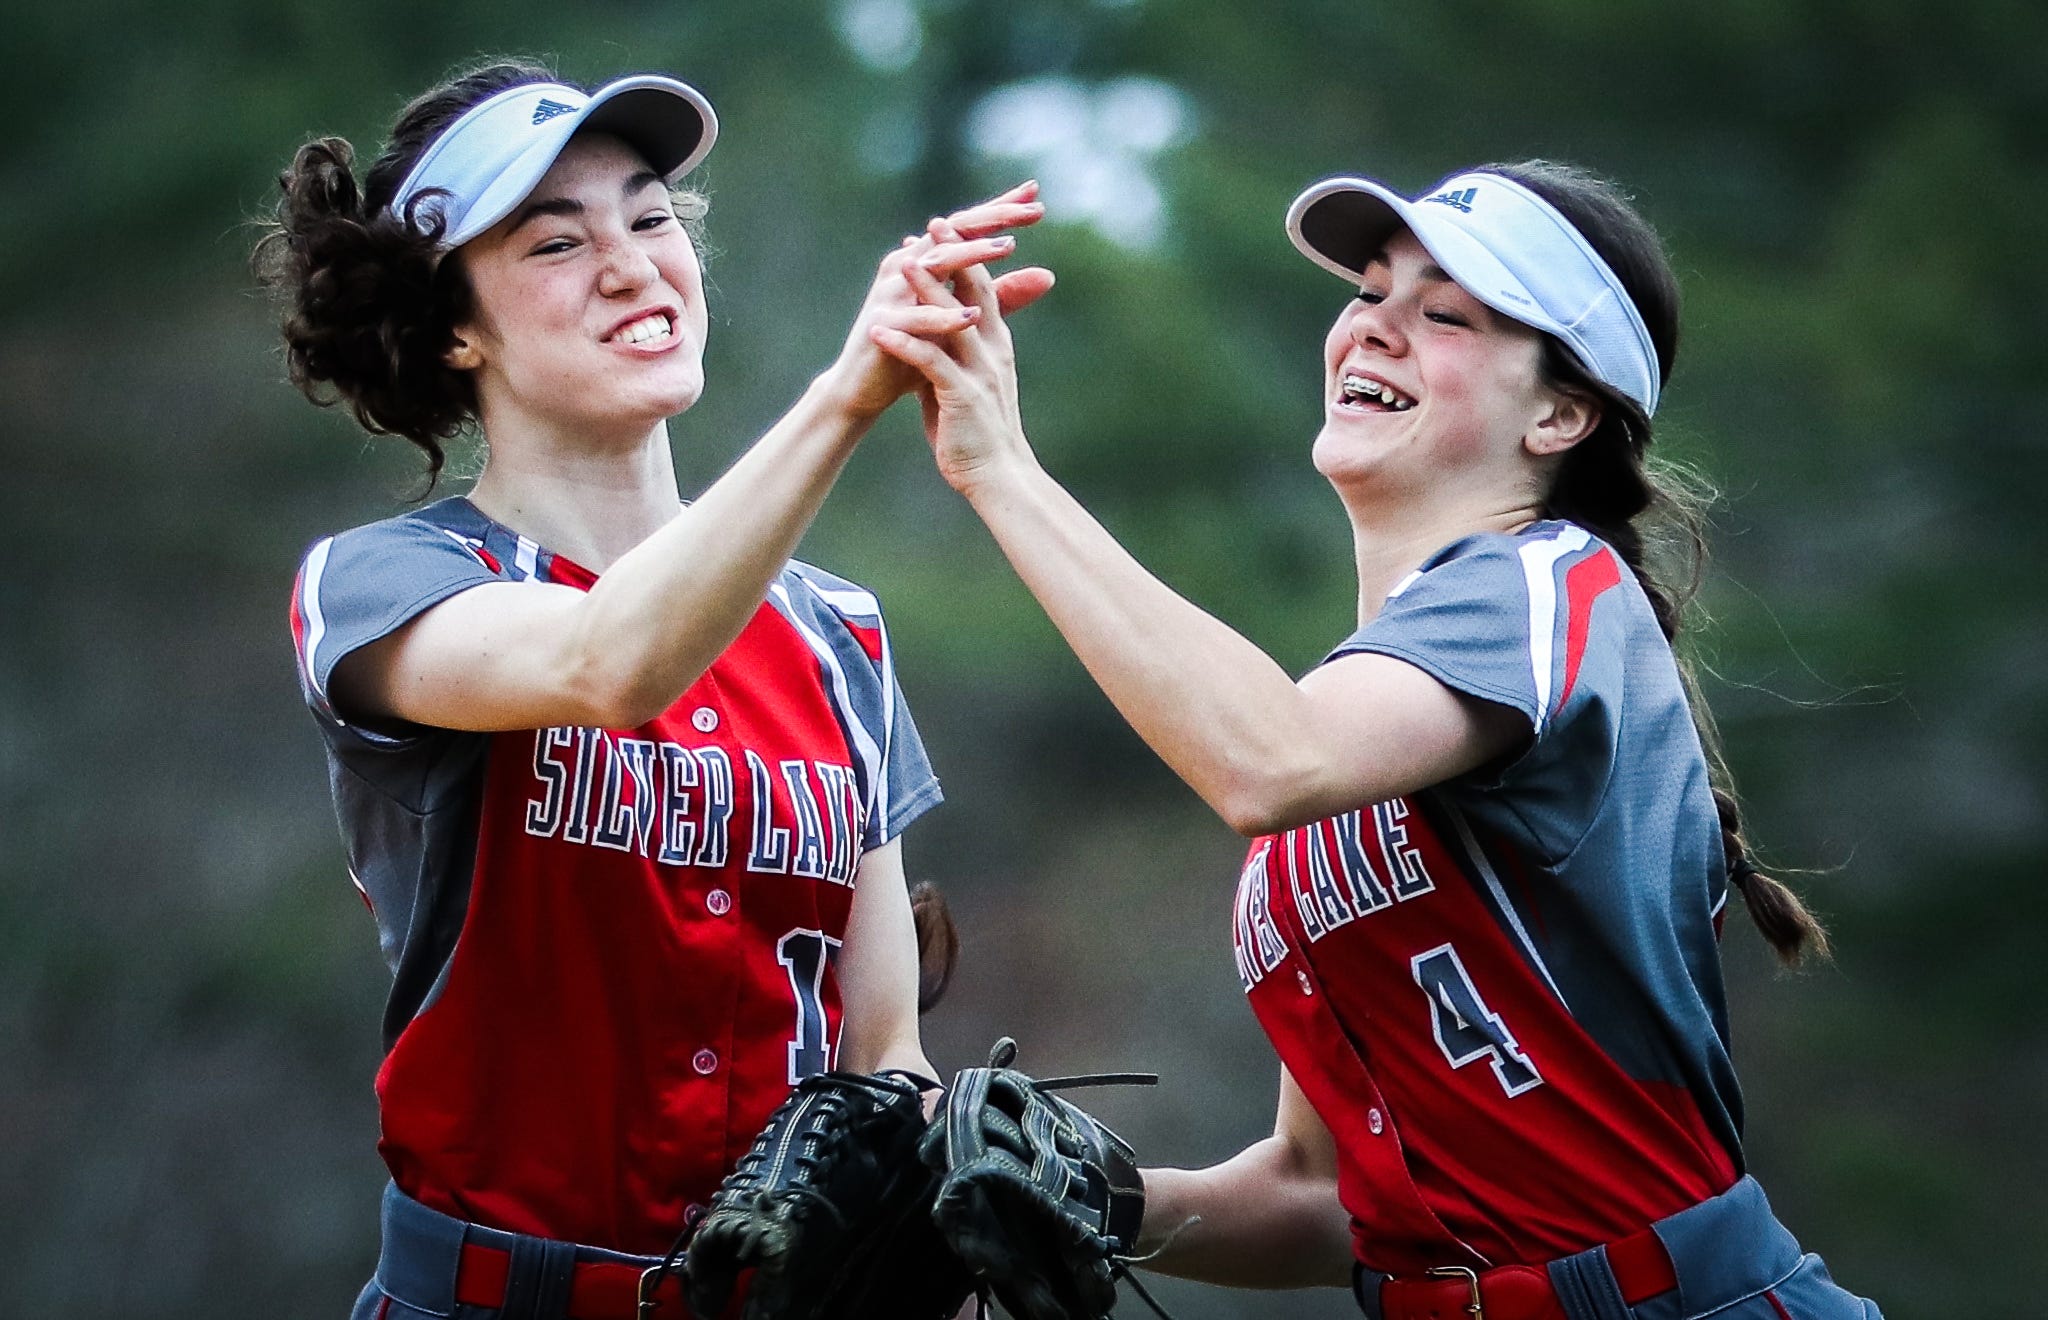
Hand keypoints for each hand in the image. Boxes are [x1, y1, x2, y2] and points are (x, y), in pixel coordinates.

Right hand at [826, 182, 1053, 420]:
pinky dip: (943, 318)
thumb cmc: (914, 347)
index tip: (1036, 193)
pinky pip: (917, 318)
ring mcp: (892, 292)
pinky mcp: (883, 324)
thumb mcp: (965, 317)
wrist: (864, 386)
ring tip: (1007, 248)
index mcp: (924, 260)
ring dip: (970, 255)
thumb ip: (1001, 296)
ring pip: (935, 266)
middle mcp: (906, 265)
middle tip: (1032, 211)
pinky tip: (971, 318)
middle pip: (953, 232)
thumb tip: (1048, 276)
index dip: (1000, 209)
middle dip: (993, 219)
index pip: (967, 227)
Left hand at [867, 213, 1050, 493]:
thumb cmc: (977, 435)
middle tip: (933, 224)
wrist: (998, 477)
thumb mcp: (966, 386)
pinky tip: (878, 331)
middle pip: (975, 293)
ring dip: (926, 291)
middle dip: (954, 256)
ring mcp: (980, 374)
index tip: (942, 231)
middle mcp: (993, 353)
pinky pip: (930, 363)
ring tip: (901, 264)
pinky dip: (904, 344)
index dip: (965, 258)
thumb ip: (951, 358)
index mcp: (995, 348)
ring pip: (953, 321)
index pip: (983, 292)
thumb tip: (932, 340)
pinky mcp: (962, 397)